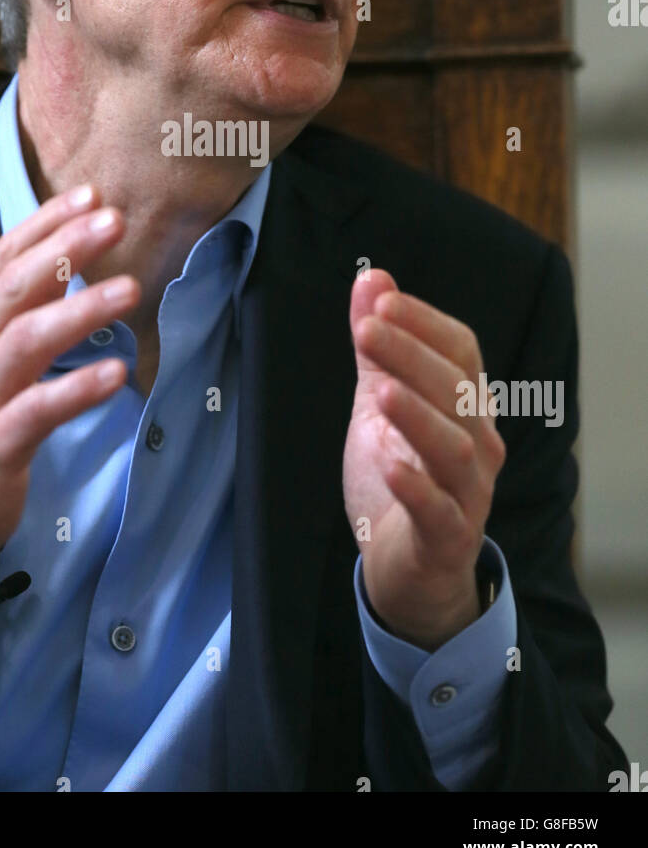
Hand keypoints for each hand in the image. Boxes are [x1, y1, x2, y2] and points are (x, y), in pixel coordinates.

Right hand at [0, 184, 139, 631]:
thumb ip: (18, 313)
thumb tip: (66, 262)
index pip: (4, 258)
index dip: (46, 223)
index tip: (92, 195)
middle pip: (15, 286)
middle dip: (65, 248)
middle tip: (115, 220)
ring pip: (25, 340)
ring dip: (79, 310)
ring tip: (130, 289)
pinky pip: (36, 410)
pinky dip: (76, 388)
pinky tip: (116, 372)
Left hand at [343, 270, 505, 649]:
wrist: (408, 569)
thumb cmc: (400, 476)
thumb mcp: (380, 403)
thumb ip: (378, 348)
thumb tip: (372, 279)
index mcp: (467, 404)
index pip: (460, 349)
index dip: (423, 322)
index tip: (380, 298)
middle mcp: (478, 442)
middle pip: (456, 390)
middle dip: (412, 355)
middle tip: (370, 328)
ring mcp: (468, 492)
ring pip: (453, 448)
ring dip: (419, 416)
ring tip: (383, 391)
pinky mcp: (448, 537)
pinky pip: (438, 510)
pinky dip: (415, 486)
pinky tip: (388, 463)